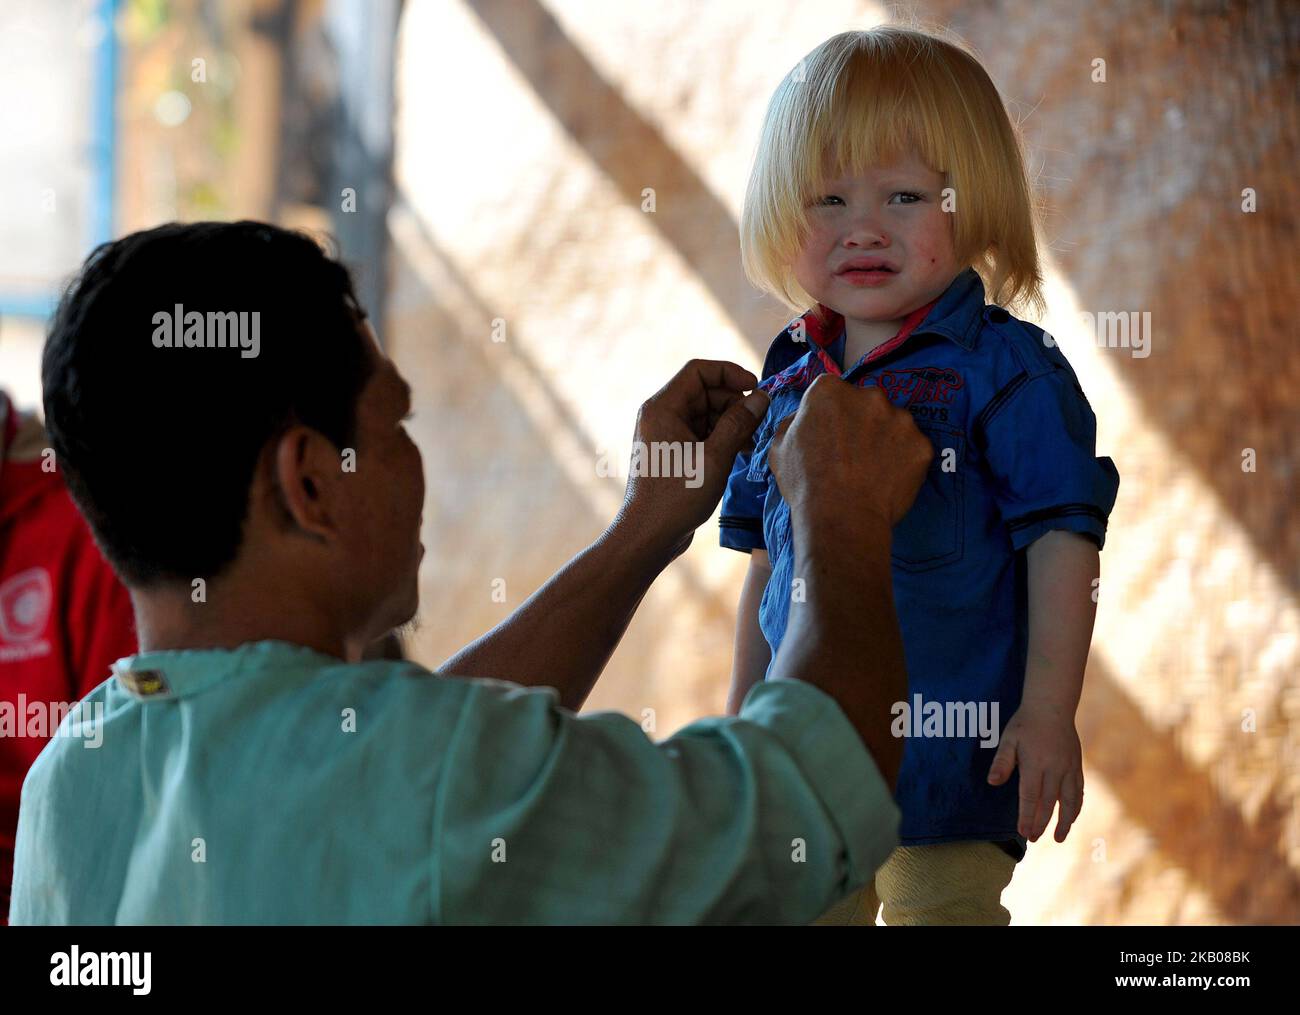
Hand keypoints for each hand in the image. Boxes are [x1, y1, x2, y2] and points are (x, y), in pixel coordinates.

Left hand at [614, 359, 768, 558]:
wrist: (648, 535)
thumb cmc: (676, 497)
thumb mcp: (715, 458)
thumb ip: (739, 424)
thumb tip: (761, 398)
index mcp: (662, 408)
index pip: (699, 371)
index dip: (730, 373)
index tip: (757, 388)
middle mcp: (660, 415)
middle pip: (704, 391)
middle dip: (734, 402)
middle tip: (758, 422)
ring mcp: (665, 434)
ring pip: (706, 413)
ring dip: (731, 422)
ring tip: (752, 442)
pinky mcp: (673, 453)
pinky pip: (701, 432)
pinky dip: (722, 437)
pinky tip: (740, 453)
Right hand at [767, 374, 931, 530]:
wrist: (842, 519)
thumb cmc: (805, 484)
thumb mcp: (779, 447)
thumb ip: (794, 422)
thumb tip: (804, 418)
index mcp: (829, 391)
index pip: (831, 392)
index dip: (830, 415)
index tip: (829, 435)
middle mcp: (869, 395)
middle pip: (866, 402)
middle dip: (861, 422)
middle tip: (851, 454)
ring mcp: (900, 419)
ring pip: (894, 423)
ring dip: (886, 439)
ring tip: (871, 470)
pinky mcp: (922, 444)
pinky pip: (913, 449)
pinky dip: (904, 461)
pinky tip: (888, 480)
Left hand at [986, 703, 1083, 842]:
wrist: (1052, 706)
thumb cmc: (1025, 724)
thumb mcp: (1008, 739)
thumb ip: (1002, 762)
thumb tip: (992, 783)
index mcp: (1035, 764)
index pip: (1030, 797)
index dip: (1027, 816)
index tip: (1023, 832)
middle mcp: (1055, 769)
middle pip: (1049, 803)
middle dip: (1041, 823)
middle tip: (1033, 839)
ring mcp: (1069, 768)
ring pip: (1069, 801)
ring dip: (1064, 821)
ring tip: (1058, 838)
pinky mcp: (1077, 766)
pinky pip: (1079, 791)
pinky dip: (1076, 807)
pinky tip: (1072, 818)